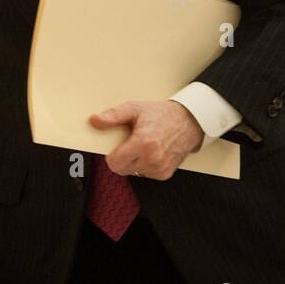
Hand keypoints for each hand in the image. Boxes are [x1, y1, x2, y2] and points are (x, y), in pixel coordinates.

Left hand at [89, 99, 204, 179]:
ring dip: (134, 162)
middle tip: (132, 142)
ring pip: (133, 172)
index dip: (111, 155)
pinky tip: (152, 152)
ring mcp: (159, 168)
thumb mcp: (135, 109)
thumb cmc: (162, 115)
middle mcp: (152, 159)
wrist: (188, 121)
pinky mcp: (165, 174)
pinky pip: (145, 174)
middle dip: (123, 157)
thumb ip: (113, 116)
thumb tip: (96, 121)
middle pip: (122, 169)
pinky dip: (145, 165)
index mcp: (143, 143)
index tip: (116, 146)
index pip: (114, 163)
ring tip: (144, 145)